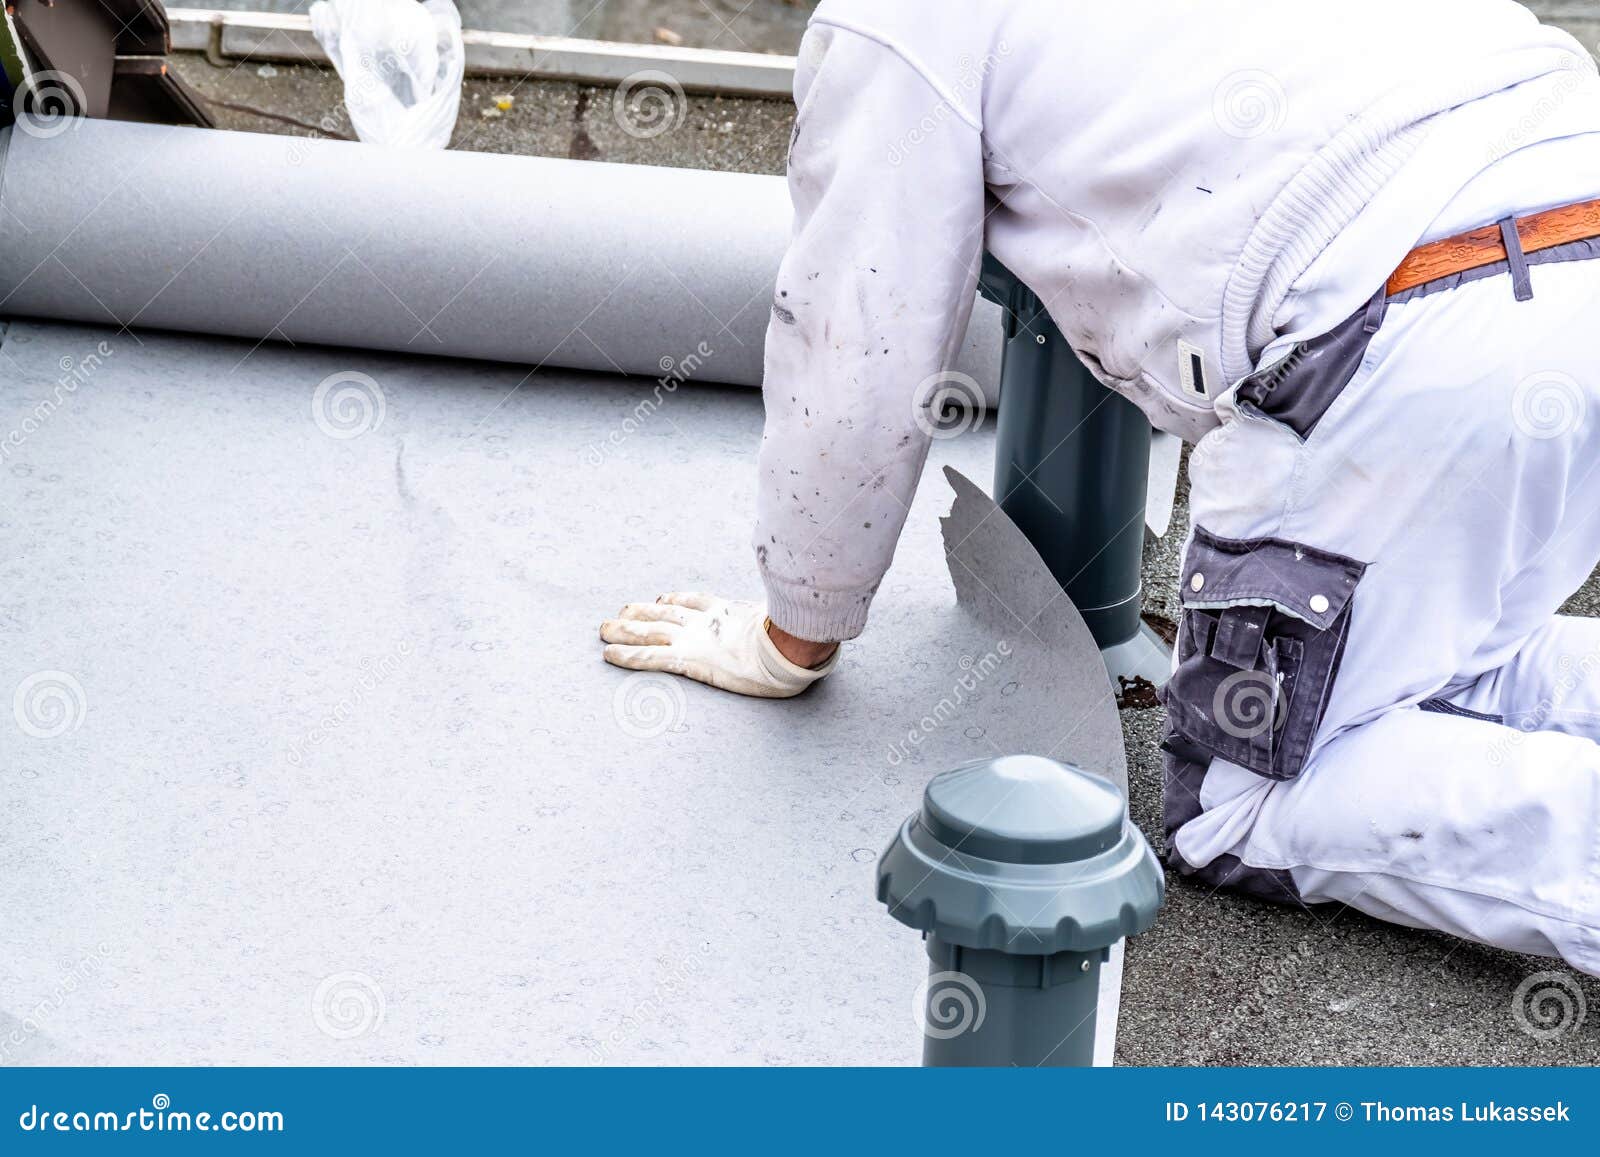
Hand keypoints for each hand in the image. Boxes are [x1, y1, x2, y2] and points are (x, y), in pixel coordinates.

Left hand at [600, 593, 838, 698]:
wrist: (789, 647)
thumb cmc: (797, 637)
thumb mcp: (792, 621)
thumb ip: (791, 618)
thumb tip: (816, 614)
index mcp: (729, 612)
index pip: (696, 603)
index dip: (676, 601)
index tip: (662, 600)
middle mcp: (706, 622)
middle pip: (665, 613)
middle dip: (641, 613)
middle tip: (621, 611)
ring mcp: (694, 638)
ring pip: (649, 631)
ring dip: (625, 629)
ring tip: (605, 628)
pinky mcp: (687, 658)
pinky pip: (649, 658)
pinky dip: (627, 655)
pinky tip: (607, 655)